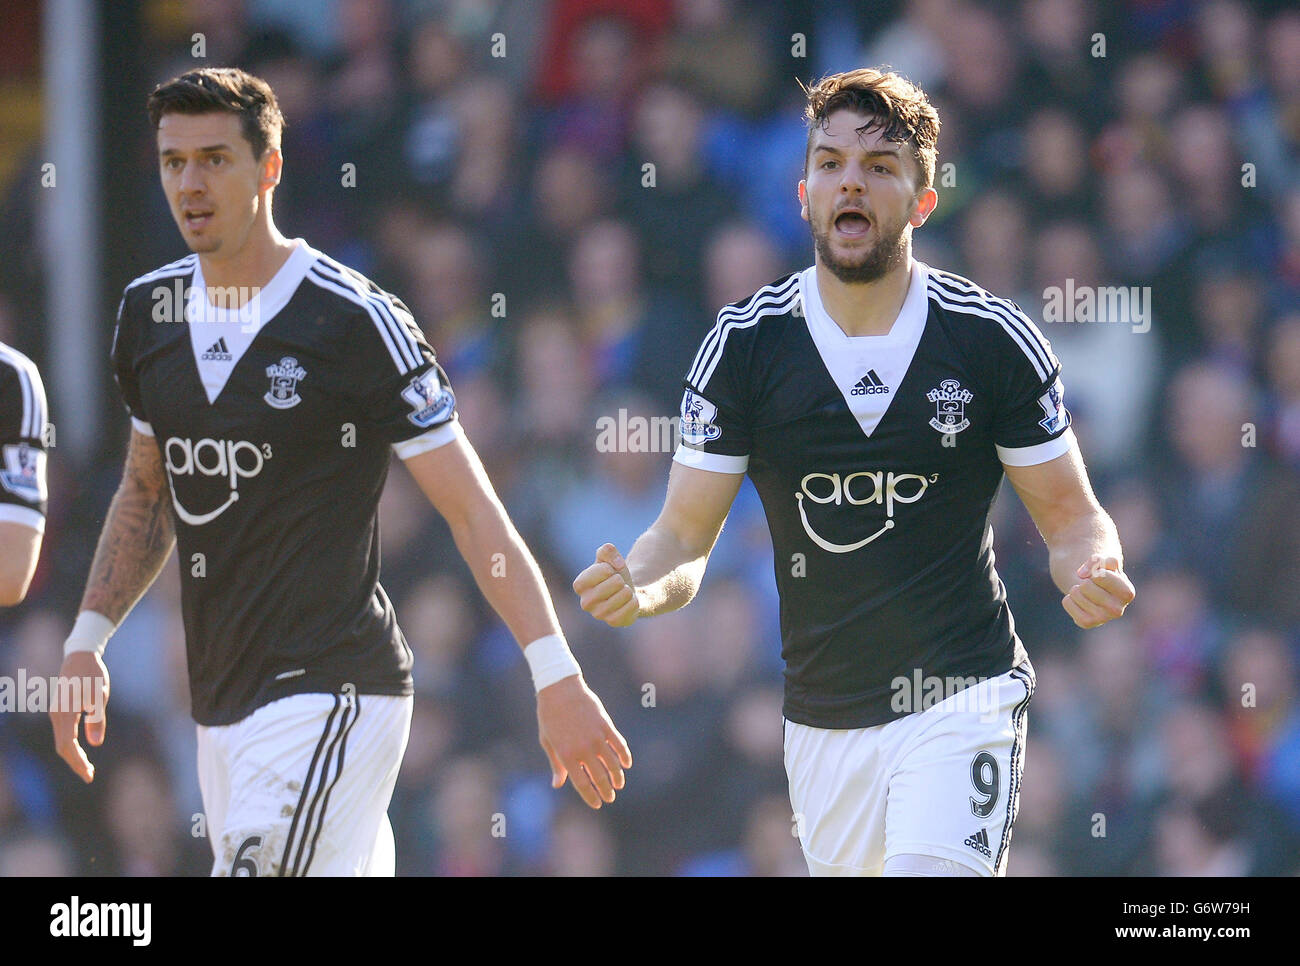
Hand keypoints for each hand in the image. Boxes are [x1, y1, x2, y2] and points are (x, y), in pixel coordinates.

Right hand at [48, 651, 109, 782]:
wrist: (80, 656)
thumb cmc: (92, 674)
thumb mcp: (100, 695)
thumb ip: (97, 719)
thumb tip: (95, 743)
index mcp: (64, 713)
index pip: (67, 746)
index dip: (77, 762)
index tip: (89, 775)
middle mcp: (56, 715)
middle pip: (62, 747)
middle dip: (75, 763)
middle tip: (90, 776)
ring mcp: (56, 713)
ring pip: (62, 741)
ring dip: (73, 756)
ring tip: (88, 769)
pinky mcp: (60, 711)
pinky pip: (63, 734)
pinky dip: (71, 746)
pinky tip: (82, 752)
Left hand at [536, 674, 631, 808]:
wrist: (560, 690)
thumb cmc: (549, 716)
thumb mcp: (547, 742)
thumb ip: (556, 764)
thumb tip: (558, 784)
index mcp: (566, 755)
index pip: (582, 783)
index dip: (591, 796)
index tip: (597, 804)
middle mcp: (583, 749)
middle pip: (599, 777)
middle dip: (606, 790)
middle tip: (610, 798)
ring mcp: (596, 737)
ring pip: (612, 763)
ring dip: (617, 777)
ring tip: (619, 784)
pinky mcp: (605, 726)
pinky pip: (619, 744)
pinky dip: (624, 756)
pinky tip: (626, 764)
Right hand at [573, 543, 639, 627]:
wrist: (625, 594)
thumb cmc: (613, 574)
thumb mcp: (608, 558)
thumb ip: (607, 550)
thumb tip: (617, 563)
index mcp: (579, 585)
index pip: (604, 569)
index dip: (611, 568)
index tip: (608, 573)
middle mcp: (585, 602)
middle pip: (616, 582)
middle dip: (621, 580)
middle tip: (617, 585)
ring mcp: (599, 614)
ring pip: (625, 594)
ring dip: (628, 591)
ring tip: (622, 593)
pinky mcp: (613, 622)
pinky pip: (631, 607)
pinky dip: (634, 601)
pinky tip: (627, 602)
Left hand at [1062, 554, 1134, 628]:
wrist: (1095, 590)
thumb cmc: (1103, 574)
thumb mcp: (1105, 561)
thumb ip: (1098, 560)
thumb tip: (1081, 574)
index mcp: (1127, 593)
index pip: (1100, 576)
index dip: (1096, 571)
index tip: (1101, 577)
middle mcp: (1117, 610)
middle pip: (1086, 585)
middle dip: (1085, 581)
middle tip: (1092, 586)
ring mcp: (1102, 619)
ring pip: (1075, 592)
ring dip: (1077, 589)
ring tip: (1086, 593)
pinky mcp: (1087, 623)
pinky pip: (1067, 602)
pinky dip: (1069, 598)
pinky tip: (1079, 601)